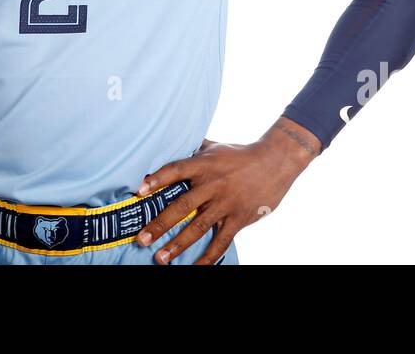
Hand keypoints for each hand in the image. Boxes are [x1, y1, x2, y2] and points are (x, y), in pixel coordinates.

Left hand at [132, 130, 315, 264]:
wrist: (275, 161)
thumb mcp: (215, 147)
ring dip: (178, 244)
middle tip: (141, 238)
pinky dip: (209, 258)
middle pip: (182, 205)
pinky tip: (195, 268)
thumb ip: (192, 151)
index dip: (157, 179)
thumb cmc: (240, 154)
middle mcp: (213, 184)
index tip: (139, 190)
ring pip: (199, 227)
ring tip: (160, 258)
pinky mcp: (239, 218)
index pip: (176, 170)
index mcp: (204, 165)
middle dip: (160, 224)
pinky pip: (222, 242)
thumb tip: (170, 146)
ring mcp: (226, 203)